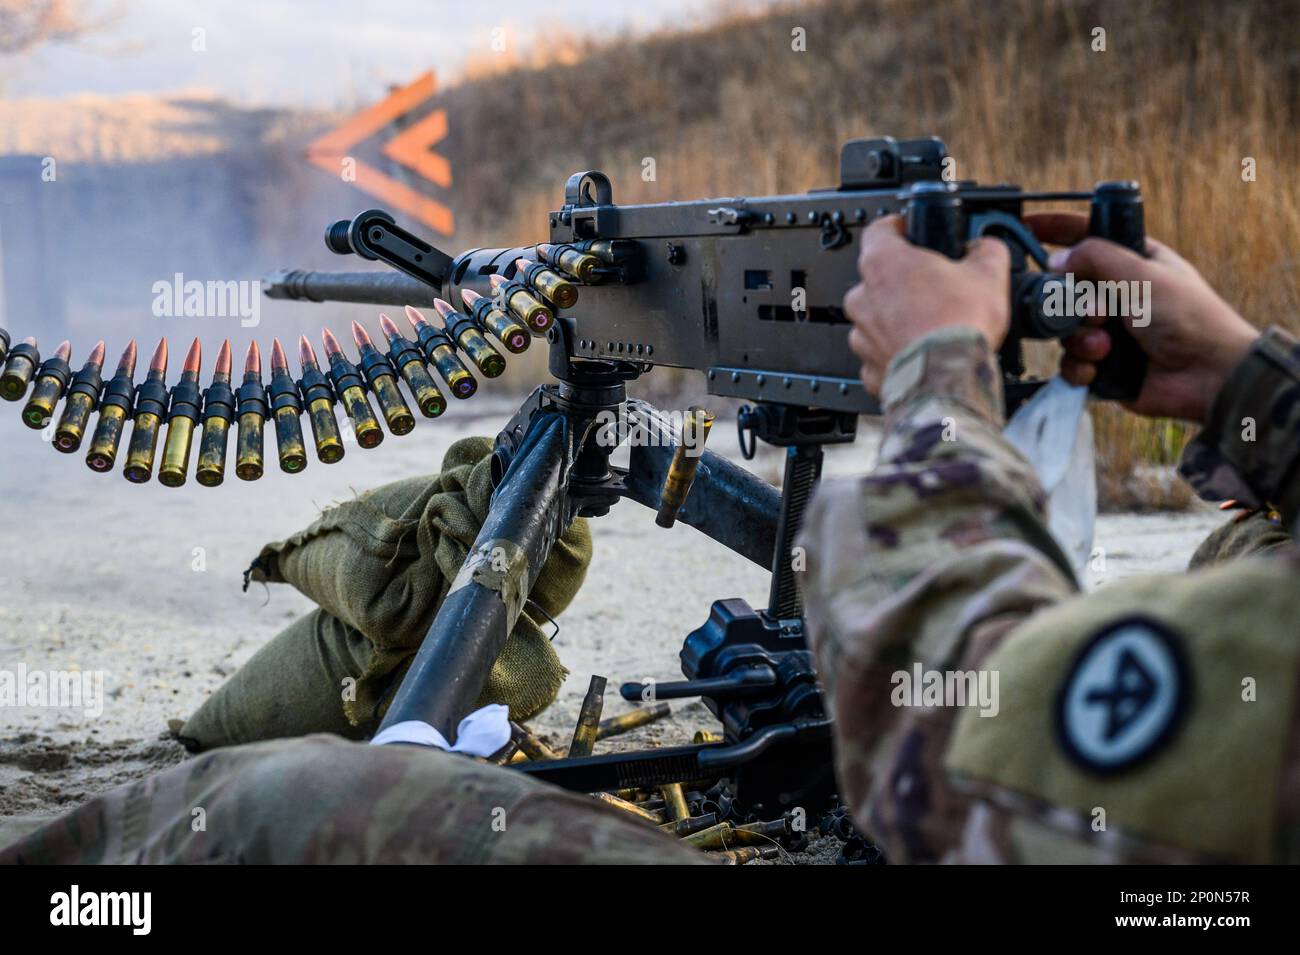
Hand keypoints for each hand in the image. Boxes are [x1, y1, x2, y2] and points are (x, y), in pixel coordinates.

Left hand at [845, 215, 1009, 394]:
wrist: (948, 379)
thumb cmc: (959, 326)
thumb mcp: (989, 272)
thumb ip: (985, 249)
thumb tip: (985, 246)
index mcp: (883, 263)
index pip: (878, 230)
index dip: (897, 228)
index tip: (908, 232)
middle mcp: (863, 297)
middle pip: (878, 278)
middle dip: (903, 281)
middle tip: (932, 287)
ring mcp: (861, 335)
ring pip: (876, 319)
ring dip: (897, 319)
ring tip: (929, 325)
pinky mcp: (869, 368)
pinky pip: (880, 354)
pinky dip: (897, 353)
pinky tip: (921, 353)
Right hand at [1027, 212, 1258, 422]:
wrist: (1207, 375)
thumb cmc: (1189, 318)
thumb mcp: (1141, 274)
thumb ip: (1095, 258)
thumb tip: (1056, 259)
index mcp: (1132, 262)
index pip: (1087, 236)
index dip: (1056, 230)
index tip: (1028, 225)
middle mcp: (1117, 295)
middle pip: (1067, 289)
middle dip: (1074, 305)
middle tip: (1098, 314)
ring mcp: (1108, 332)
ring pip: (1064, 330)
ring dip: (1081, 339)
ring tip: (1107, 347)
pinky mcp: (1102, 366)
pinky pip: (1070, 362)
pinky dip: (1080, 366)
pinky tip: (1100, 368)